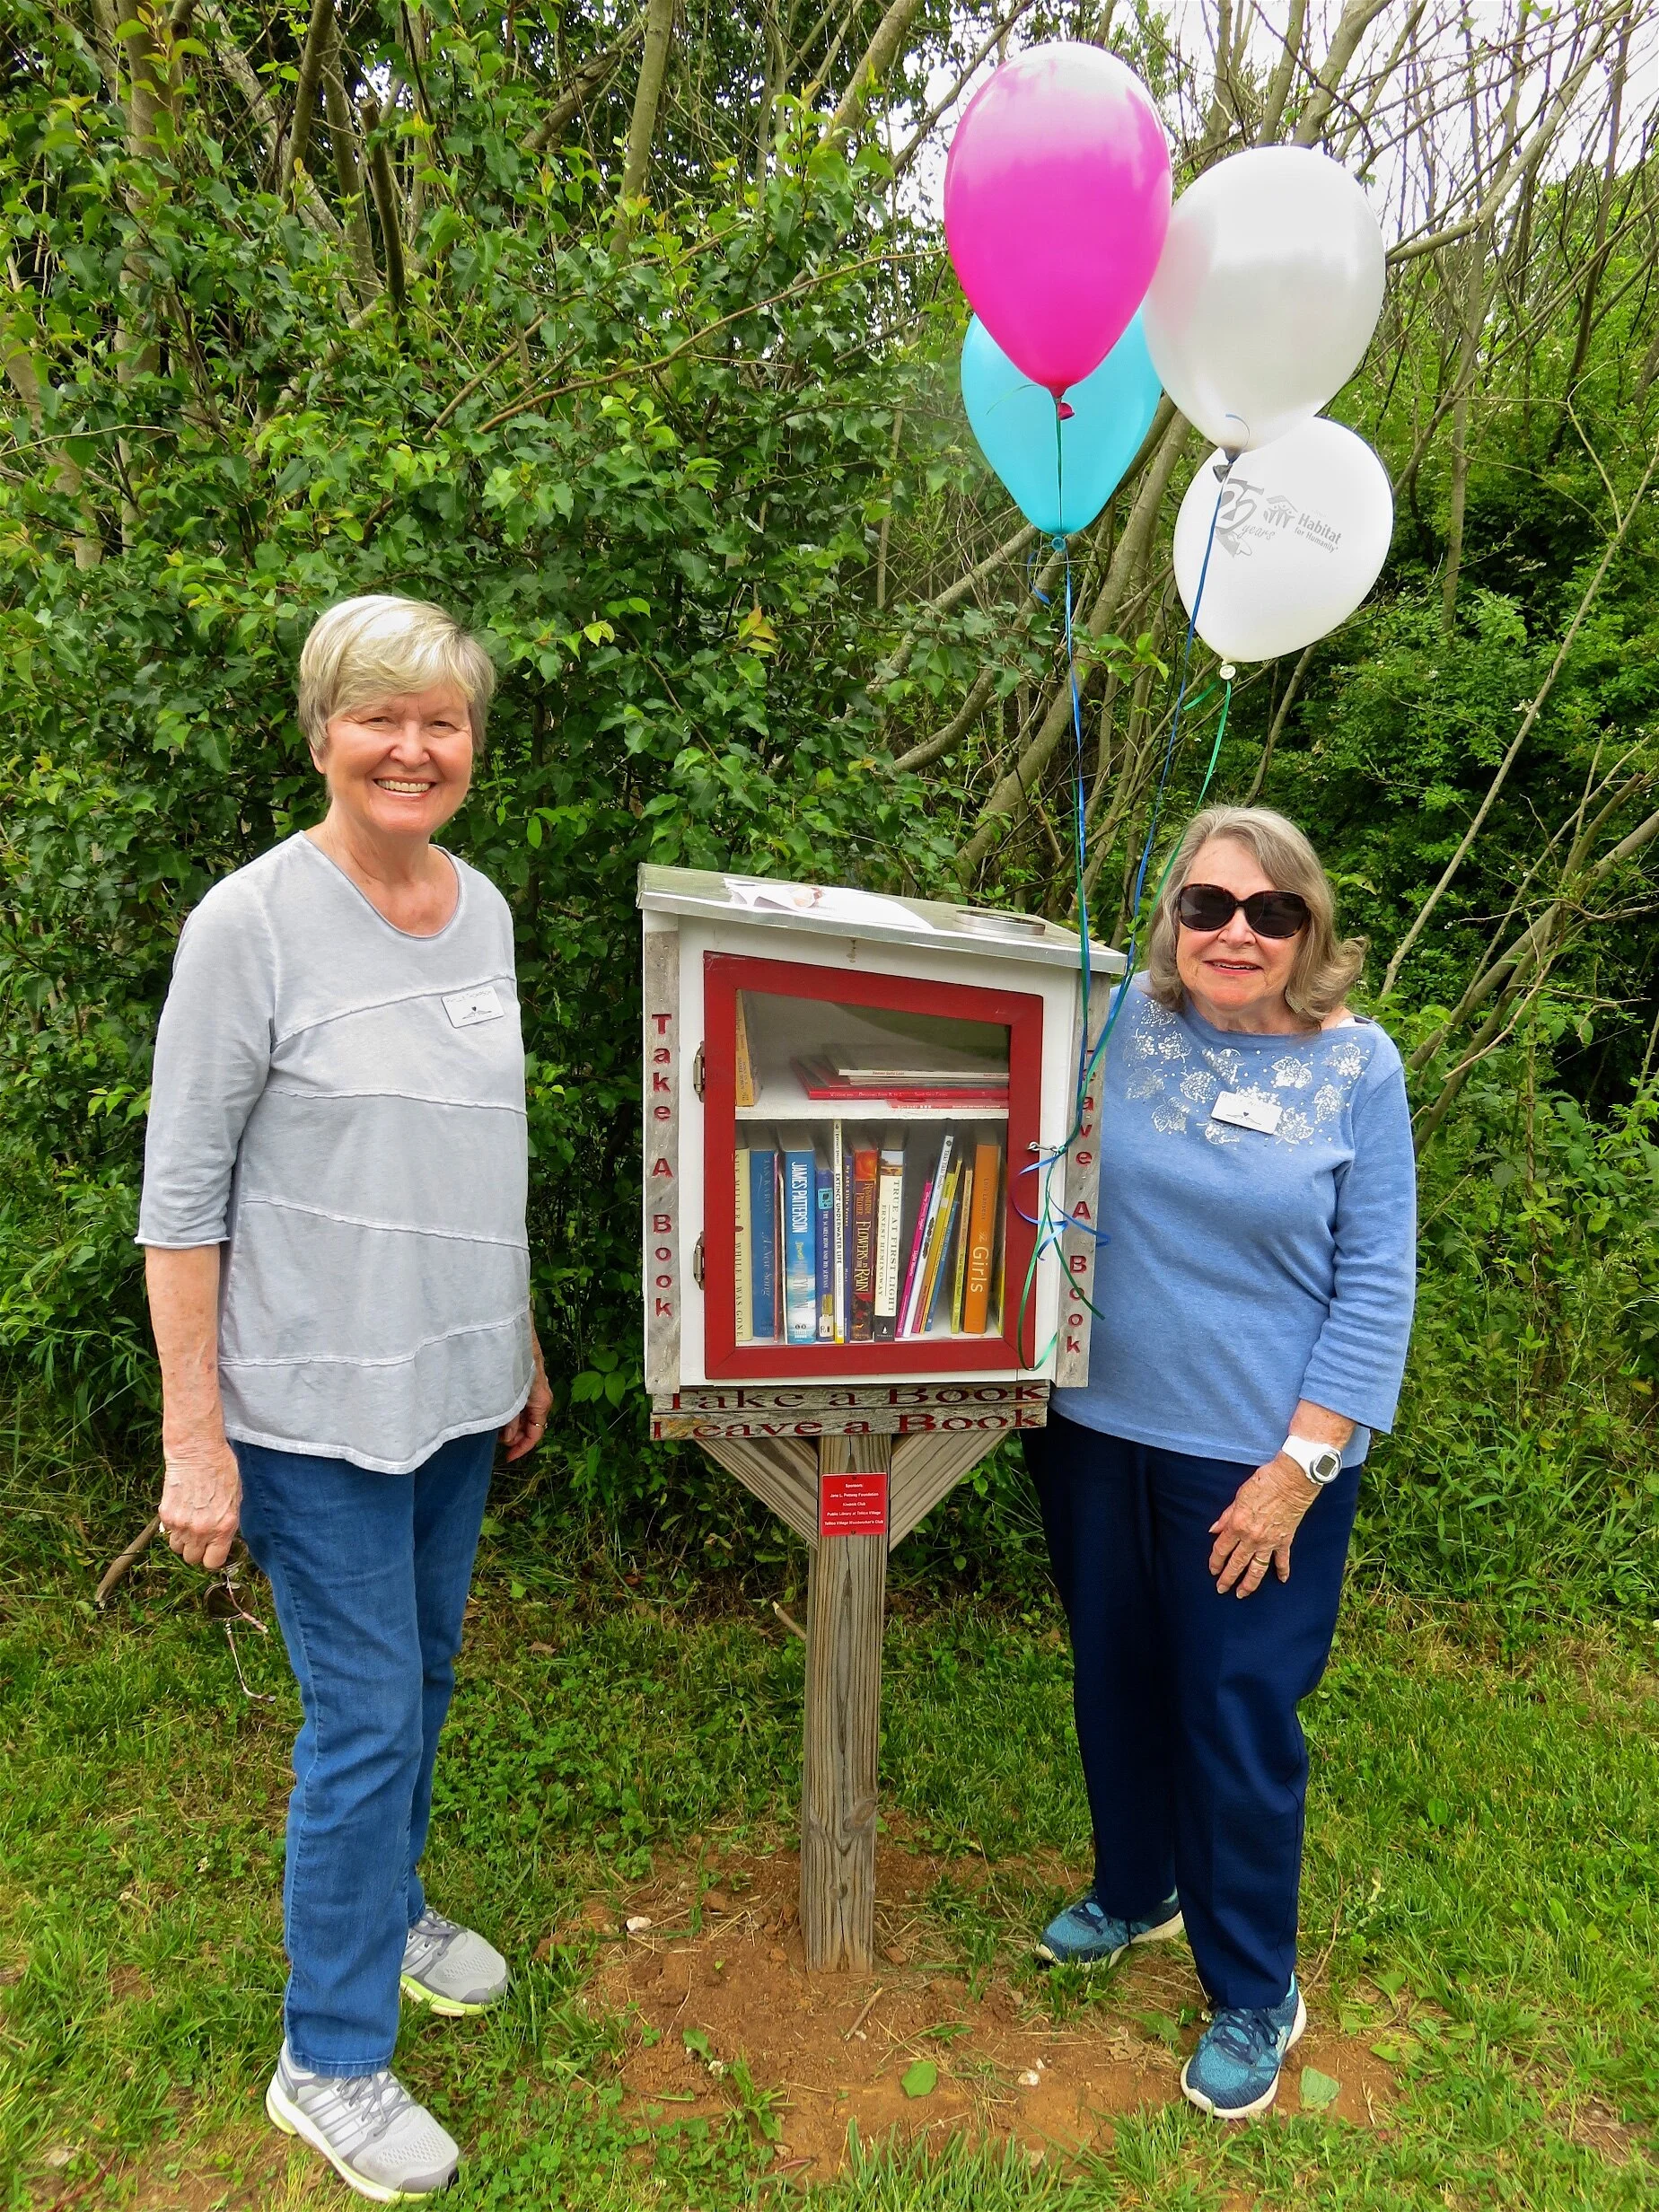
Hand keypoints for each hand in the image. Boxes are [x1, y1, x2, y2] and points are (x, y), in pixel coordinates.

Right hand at [158, 1435, 241, 1570]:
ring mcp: (181, 1524)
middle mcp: (202, 1530)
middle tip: (200, 1535)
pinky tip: (181, 1509)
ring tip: (189, 1522)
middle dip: (196, 1550)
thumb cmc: (221, 1469)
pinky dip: (172, 1526)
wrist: (197, 1452)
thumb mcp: (235, 1498)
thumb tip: (222, 1537)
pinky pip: (167, 1532)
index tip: (213, 1551)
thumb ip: (227, 1522)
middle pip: (192, 1559)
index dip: (213, 1557)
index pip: (213, 1562)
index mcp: (224, 1527)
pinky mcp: (166, 1516)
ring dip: (182, 1540)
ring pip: (177, 1548)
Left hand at [501, 1332, 551, 1462]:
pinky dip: (511, 1409)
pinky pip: (521, 1399)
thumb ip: (509, 1415)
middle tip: (497, 1444)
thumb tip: (509, 1438)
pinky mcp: (523, 1374)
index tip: (506, 1458)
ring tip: (494, 1428)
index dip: (523, 1448)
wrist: (505, 1320)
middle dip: (517, 1437)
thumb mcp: (508, 1390)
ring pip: (526, 1411)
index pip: (537, 1431)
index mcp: (540, 1397)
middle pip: (533, 1422)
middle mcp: (540, 1391)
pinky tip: (496, 1409)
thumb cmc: (507, 1353)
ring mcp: (532, 1382)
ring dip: (513, 1423)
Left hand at [1208, 1453, 1318, 1598]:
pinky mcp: (1285, 1541)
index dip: (1215, 1561)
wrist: (1291, 1481)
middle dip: (1227, 1578)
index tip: (1212, 1570)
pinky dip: (1283, 1571)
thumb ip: (1226, 1516)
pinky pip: (1282, 1560)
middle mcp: (1251, 1538)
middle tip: (1221, 1589)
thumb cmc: (1263, 1483)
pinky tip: (1282, 1580)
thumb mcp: (1238, 1497)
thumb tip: (1214, 1530)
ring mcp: (1269, 1542)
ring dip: (1249, 1583)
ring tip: (1242, 1594)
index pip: (1221, 1549)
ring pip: (1257, 1569)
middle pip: (1236, 1563)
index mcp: (1237, 1525)